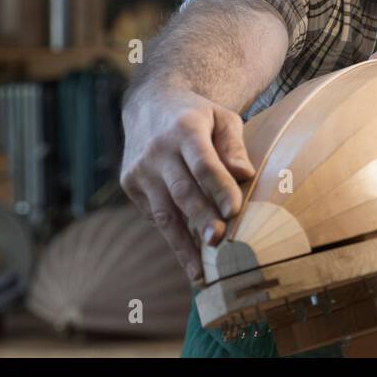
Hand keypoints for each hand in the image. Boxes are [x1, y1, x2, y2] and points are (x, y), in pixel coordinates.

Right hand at [120, 85, 255, 282]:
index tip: (235, 210)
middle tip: (219, 242)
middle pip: (182, 190)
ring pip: (163, 212)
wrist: (149, 104)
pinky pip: (155, 215)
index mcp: (185, 128)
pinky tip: (189, 258)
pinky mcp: (130, 184)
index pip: (203, 162)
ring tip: (201, 272)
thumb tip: (246, 175)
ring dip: (183, 244)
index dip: (219, 186)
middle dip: (201, 218)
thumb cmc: (197, 115)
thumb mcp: (221, 118)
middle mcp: (158, 150)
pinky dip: (172, 237)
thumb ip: (234, 145)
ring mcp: (140, 169)